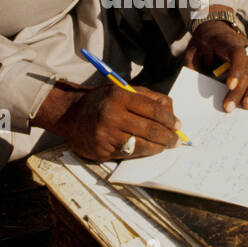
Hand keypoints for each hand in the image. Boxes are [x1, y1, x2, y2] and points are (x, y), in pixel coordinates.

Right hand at [36, 81, 180, 161]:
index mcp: (119, 96)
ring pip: (141, 146)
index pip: (154, 110)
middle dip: (168, 137)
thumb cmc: (101, 101)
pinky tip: (147, 149)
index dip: (169, 120)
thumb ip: (148, 98)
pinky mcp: (101, 151)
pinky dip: (141, 153)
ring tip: (164, 146)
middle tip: (176, 140)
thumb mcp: (123, 91)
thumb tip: (172, 114)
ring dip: (157, 148)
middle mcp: (112, 115)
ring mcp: (106, 135)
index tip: (177, 125)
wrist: (69, 113)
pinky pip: (128, 155)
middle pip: (150, 130)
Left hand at [184, 21, 247, 111]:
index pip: (238, 54)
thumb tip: (197, 88)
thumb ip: (194, 67)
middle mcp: (246, 47)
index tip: (230, 86)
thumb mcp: (193, 52)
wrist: (215, 30)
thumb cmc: (204, 44)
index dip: (236, 70)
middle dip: (239, 90)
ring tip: (247, 106)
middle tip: (229, 106)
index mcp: (228, 42)